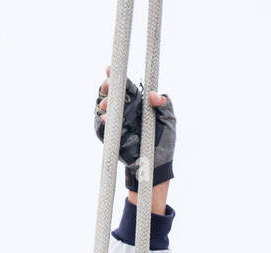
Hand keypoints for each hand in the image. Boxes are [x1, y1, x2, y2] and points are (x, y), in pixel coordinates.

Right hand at [94, 67, 174, 191]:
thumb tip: (153, 95)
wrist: (157, 165)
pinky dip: (101, 121)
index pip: (126, 86)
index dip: (117, 76)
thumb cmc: (165, 141)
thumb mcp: (169, 119)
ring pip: (103, 108)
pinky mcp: (112, 136)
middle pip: (111, 94)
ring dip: (103, 103)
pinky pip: (101, 127)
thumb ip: (164, 103)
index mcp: (138, 102)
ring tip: (107, 104)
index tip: (109, 69)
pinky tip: (105, 118)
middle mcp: (126, 110)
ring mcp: (117, 123)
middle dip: (106, 87)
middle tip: (107, 86)